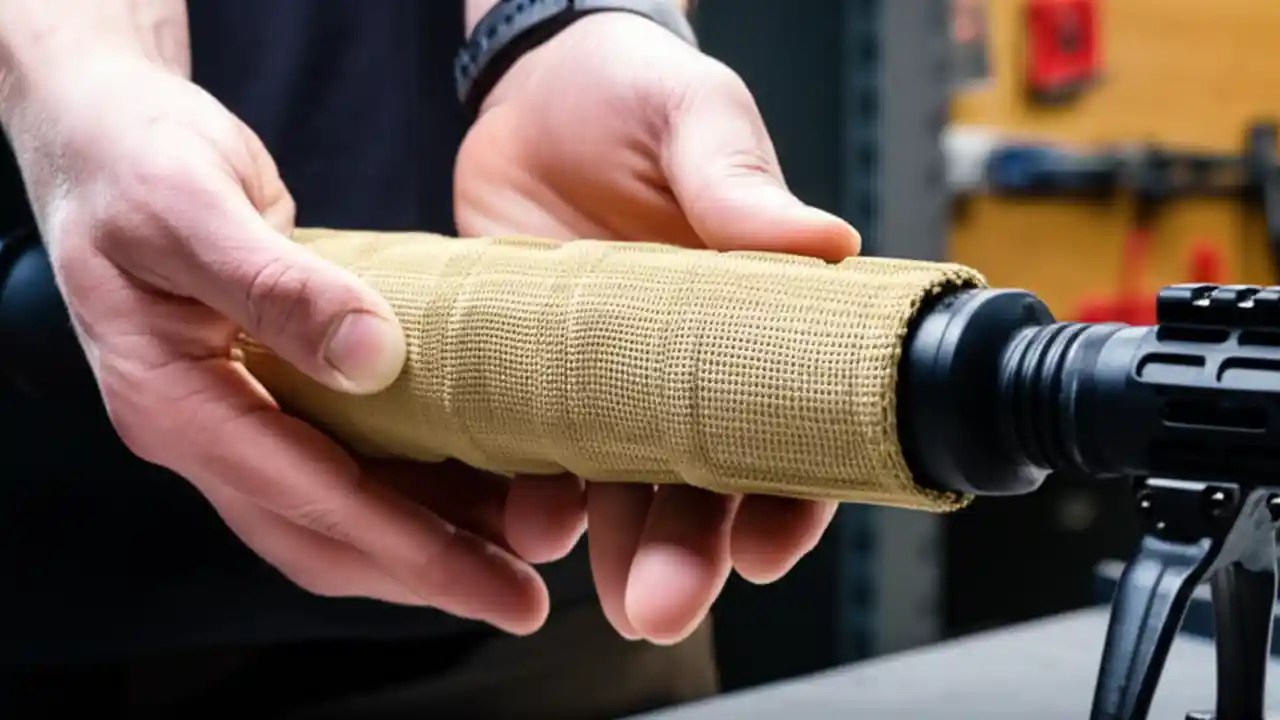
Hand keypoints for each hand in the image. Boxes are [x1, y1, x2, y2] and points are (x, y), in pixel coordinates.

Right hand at [5, 54, 547, 633]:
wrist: (102, 134)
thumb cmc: (135, 161)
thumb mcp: (193, 209)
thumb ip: (276, 285)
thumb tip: (372, 357)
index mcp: (175, 404)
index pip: (313, 504)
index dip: (416, 553)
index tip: (502, 589)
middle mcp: (205, 432)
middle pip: (329, 538)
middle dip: (432, 572)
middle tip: (527, 599)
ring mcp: (235, 419)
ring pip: (339, 512)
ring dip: (429, 535)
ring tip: (521, 543)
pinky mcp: (267, 395)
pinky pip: (342, 462)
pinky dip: (410, 481)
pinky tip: (473, 479)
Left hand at [455, 13, 861, 643]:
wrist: (534, 89)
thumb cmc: (640, 97)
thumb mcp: (698, 120)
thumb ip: (739, 183)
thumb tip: (826, 240)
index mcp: (751, 318)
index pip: (788, 425)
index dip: (788, 494)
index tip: (767, 542)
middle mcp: (681, 367)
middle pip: (699, 480)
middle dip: (688, 550)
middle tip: (666, 604)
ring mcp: (600, 378)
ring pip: (618, 486)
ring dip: (616, 546)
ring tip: (610, 593)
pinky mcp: (524, 371)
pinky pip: (528, 450)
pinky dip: (529, 494)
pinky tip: (527, 522)